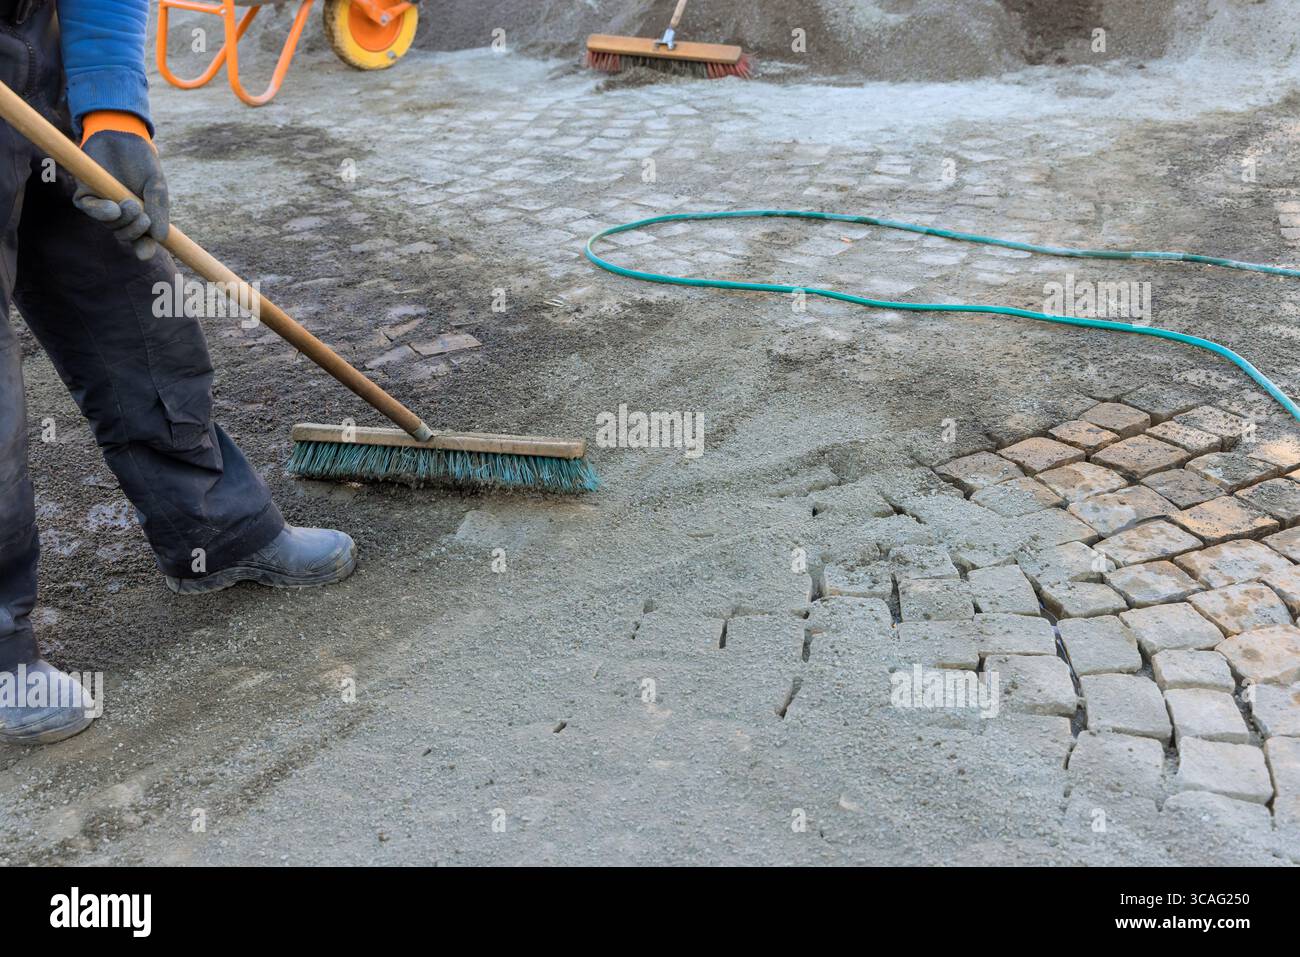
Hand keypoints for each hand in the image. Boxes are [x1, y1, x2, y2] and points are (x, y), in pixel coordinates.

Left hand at [73, 129, 169, 259]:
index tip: (146, 253)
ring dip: (122, 221)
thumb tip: (161, 238)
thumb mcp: (157, 187)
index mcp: (142, 216)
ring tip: (131, 204)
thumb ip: (159, 211)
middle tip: (143, 218)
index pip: (142, 240)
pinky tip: (113, 207)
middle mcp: (121, 215)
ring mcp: (103, 205)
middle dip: (135, 232)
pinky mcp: (86, 194)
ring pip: (110, 226)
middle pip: (125, 236)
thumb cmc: (142, 162)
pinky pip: (90, 211)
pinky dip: (101, 213)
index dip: (144, 248)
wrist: (121, 136)